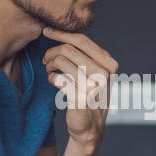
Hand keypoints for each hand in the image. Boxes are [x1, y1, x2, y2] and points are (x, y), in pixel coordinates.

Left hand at [43, 27, 117, 153]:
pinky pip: (57, 79)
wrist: (91, 126)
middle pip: (68, 49)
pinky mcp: (81, 99)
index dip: (61, 33)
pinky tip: (54, 82)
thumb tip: (60, 30)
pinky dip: (51, 78)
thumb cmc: (89, 95)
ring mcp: (93, 87)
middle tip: (46, 60)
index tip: (46, 30)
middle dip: (51, 52)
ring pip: (60, 62)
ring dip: (49, 65)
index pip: (82, 40)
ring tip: (49, 71)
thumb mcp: (96, 72)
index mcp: (110, 64)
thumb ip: (86, 54)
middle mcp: (104, 75)